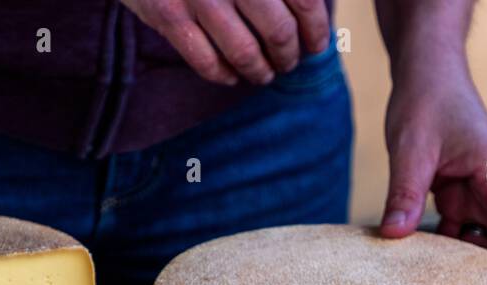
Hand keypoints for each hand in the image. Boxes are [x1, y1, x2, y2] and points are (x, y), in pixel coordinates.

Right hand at [121, 0, 329, 85]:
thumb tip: (311, 8)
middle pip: (279, 32)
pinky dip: (224, 75)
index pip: (303, 0)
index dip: (316, 29)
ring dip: (260, 71)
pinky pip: (206, 62)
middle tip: (290, 61)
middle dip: (289, 56)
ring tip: (265, 73)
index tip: (317, 44)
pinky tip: (232, 75)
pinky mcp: (169, 16)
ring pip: (244, 53)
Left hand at [380, 69, 486, 265]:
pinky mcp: (460, 195)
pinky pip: (456, 232)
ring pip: (478, 241)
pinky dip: (442, 249)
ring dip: (461, 265)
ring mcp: (478, 193)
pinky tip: (421, 268)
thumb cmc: (427, 101)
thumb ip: (404, 193)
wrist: (427, 73)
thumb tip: (393, 234)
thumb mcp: (410, 149)